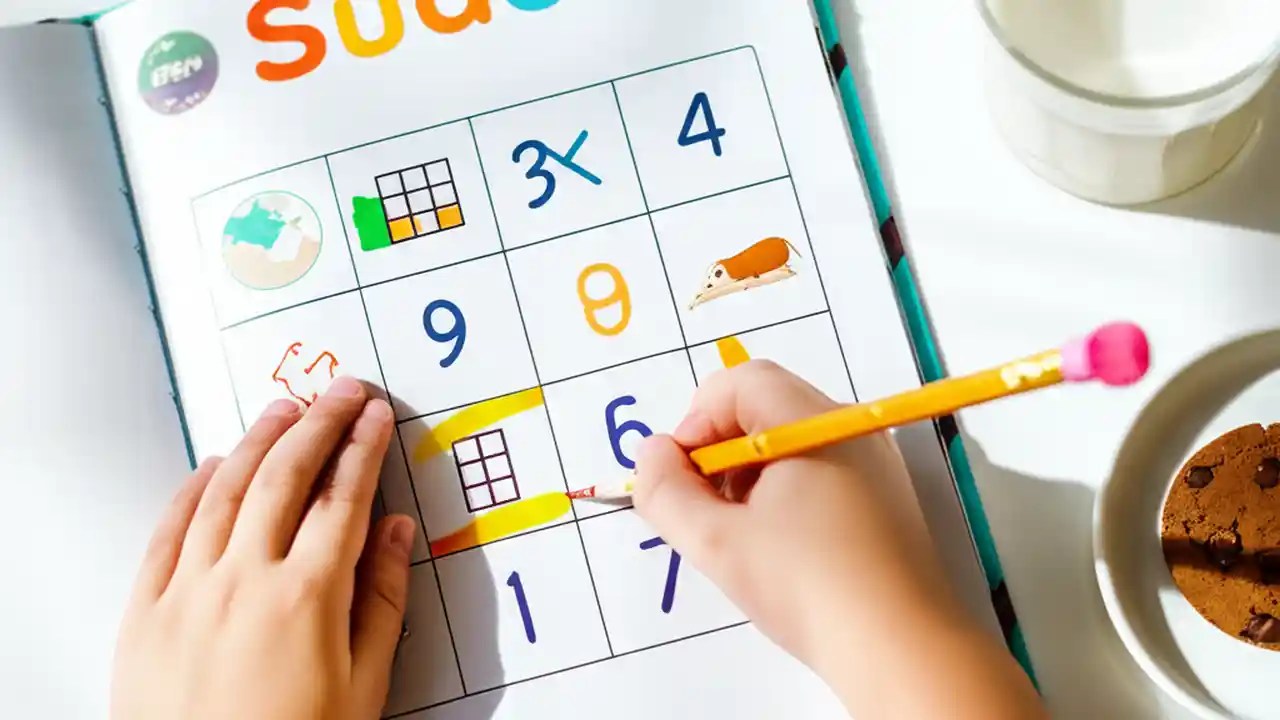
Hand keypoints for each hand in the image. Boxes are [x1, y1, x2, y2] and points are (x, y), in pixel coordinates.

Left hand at [112, 377, 415, 719]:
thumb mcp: (362, 687)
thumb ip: (381, 600)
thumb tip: (394, 530)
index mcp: (306, 599)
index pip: (343, 499)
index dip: (363, 448)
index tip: (375, 416)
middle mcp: (243, 582)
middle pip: (286, 478)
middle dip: (318, 424)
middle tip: (340, 391)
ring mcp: (187, 592)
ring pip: (225, 491)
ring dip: (259, 441)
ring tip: (284, 410)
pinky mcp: (144, 612)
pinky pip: (167, 530)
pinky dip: (192, 488)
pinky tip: (213, 464)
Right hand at [633, 361, 1043, 718]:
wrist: (902, 650)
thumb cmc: (809, 588)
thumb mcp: (716, 541)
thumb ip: (665, 490)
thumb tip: (653, 452)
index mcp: (815, 422)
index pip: (741, 381)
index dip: (697, 419)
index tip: (682, 475)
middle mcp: (851, 429)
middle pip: (767, 407)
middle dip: (720, 449)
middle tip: (705, 509)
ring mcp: (875, 464)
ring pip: (792, 442)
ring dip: (750, 475)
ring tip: (741, 534)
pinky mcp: (886, 499)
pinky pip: (822, 471)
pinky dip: (785, 493)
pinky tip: (779, 547)